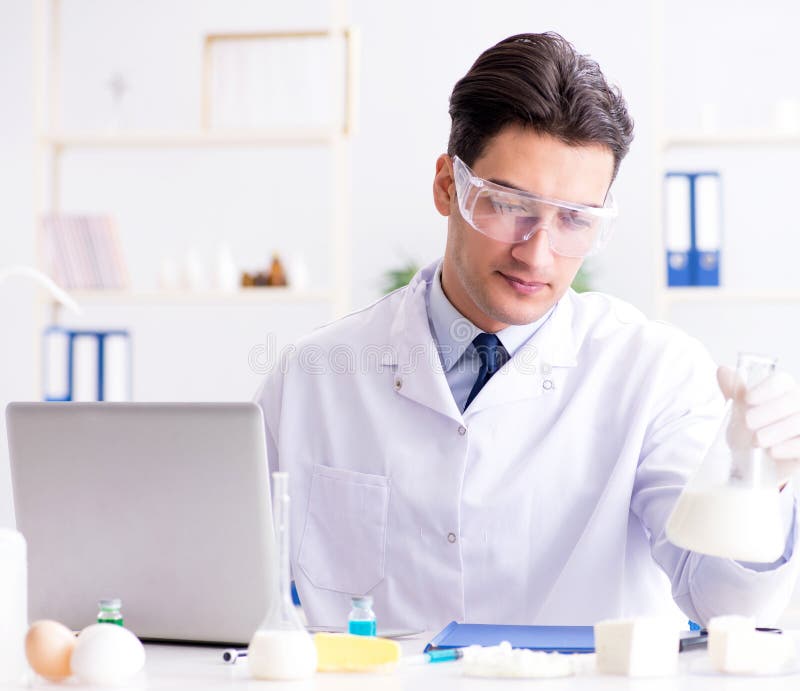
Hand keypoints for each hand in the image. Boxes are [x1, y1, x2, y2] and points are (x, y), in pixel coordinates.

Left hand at [717, 366, 799, 484]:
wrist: (761, 460)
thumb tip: (723, 370)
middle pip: (792, 399)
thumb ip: (735, 392)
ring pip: (799, 421)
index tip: (747, 399)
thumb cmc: (754, 430)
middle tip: (748, 423)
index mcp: (784, 392)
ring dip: (776, 431)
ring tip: (757, 440)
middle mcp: (799, 404)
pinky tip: (773, 452)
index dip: (765, 389)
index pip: (781, 381)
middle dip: (769, 411)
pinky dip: (788, 447)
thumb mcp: (741, 412)